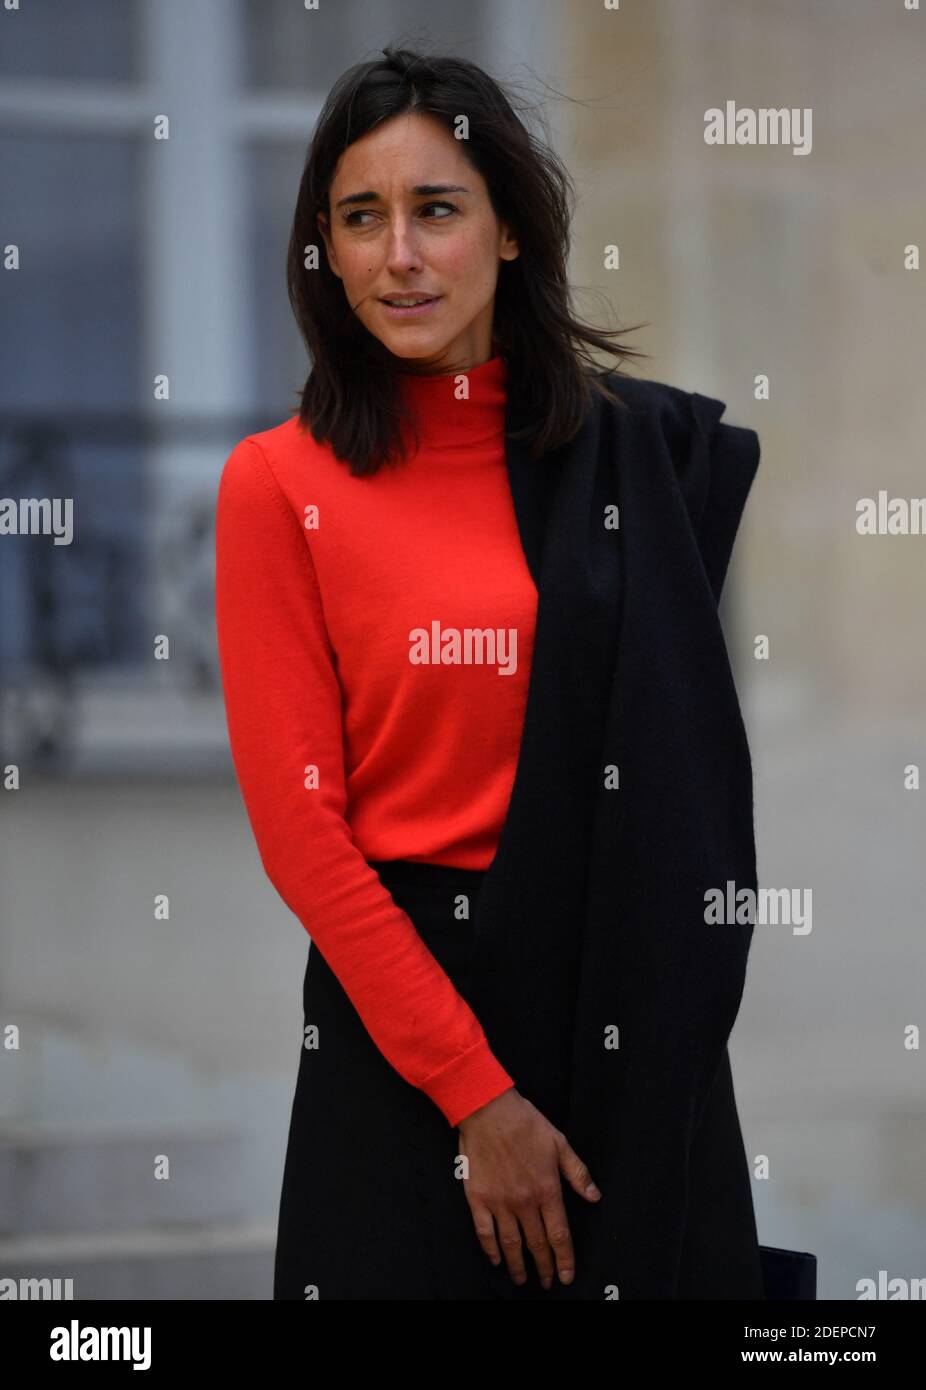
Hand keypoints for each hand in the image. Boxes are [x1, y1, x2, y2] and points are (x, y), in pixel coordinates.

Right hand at [456, 1087, 600, 1288]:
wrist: (489, 1110)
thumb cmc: (525, 1123)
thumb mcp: (560, 1144)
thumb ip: (578, 1173)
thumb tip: (594, 1196)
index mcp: (547, 1189)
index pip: (559, 1235)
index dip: (564, 1259)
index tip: (566, 1276)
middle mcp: (524, 1201)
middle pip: (537, 1244)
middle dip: (544, 1267)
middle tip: (546, 1282)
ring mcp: (499, 1202)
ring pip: (511, 1244)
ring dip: (518, 1266)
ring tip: (522, 1279)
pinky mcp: (478, 1199)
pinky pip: (484, 1232)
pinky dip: (490, 1250)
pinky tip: (496, 1259)